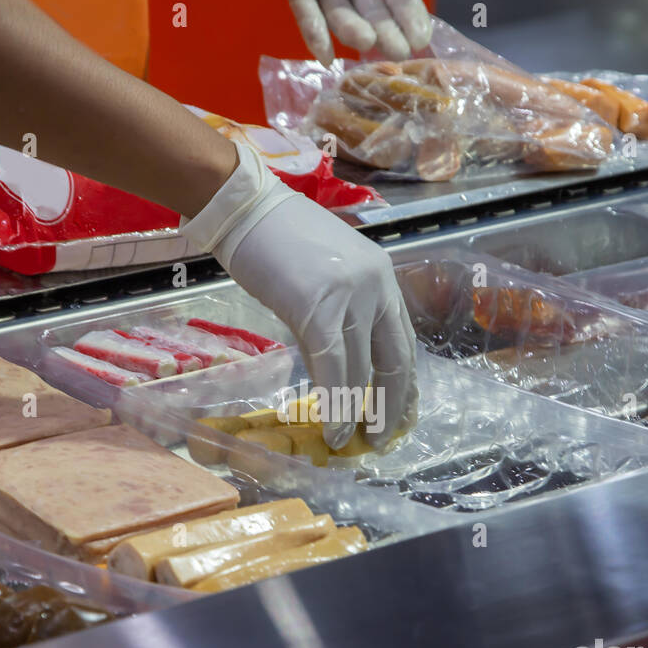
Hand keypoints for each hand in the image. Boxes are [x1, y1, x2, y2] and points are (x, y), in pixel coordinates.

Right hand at [180, 143, 417, 449]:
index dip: (404, 381)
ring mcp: (349, 297)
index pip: (403, 338)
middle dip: (392, 403)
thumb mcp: (323, 272)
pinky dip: (334, 403)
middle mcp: (375, 286)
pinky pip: (333, 368)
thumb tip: (336, 362)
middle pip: (395, 358)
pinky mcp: (317, 309)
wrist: (244, 207)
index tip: (401, 411)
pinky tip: (332, 427)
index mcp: (381, 276)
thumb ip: (340, 312)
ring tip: (355, 441)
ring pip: (362, 369)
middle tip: (385, 437)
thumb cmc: (275, 236)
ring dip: (360, 412)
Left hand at [272, 0, 432, 65]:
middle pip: (374, 12)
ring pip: (340, 13)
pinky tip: (324, 54)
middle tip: (396, 51)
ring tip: (365, 41)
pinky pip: (305, 10)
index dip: (411, 18)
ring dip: (352, 29)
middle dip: (386, 32)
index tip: (420, 40)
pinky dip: (313, 32)